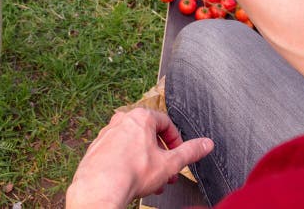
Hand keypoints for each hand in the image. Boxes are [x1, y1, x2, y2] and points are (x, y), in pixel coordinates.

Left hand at [66, 108, 213, 207]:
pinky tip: (132, 180)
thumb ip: (190, 152)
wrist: (100, 187)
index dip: (176, 141)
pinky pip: (118, 152)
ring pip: (133, 145)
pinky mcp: (97, 147)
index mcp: (141, 117)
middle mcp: (122, 120)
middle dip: (161, 156)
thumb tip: (206, 144)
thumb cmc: (132, 172)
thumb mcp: (169, 164)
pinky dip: (128, 163)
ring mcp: (107, 133)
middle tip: (167, 173)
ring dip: (146, 162)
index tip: (179, 154)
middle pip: (148, 135)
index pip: (166, 123)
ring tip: (152, 182)